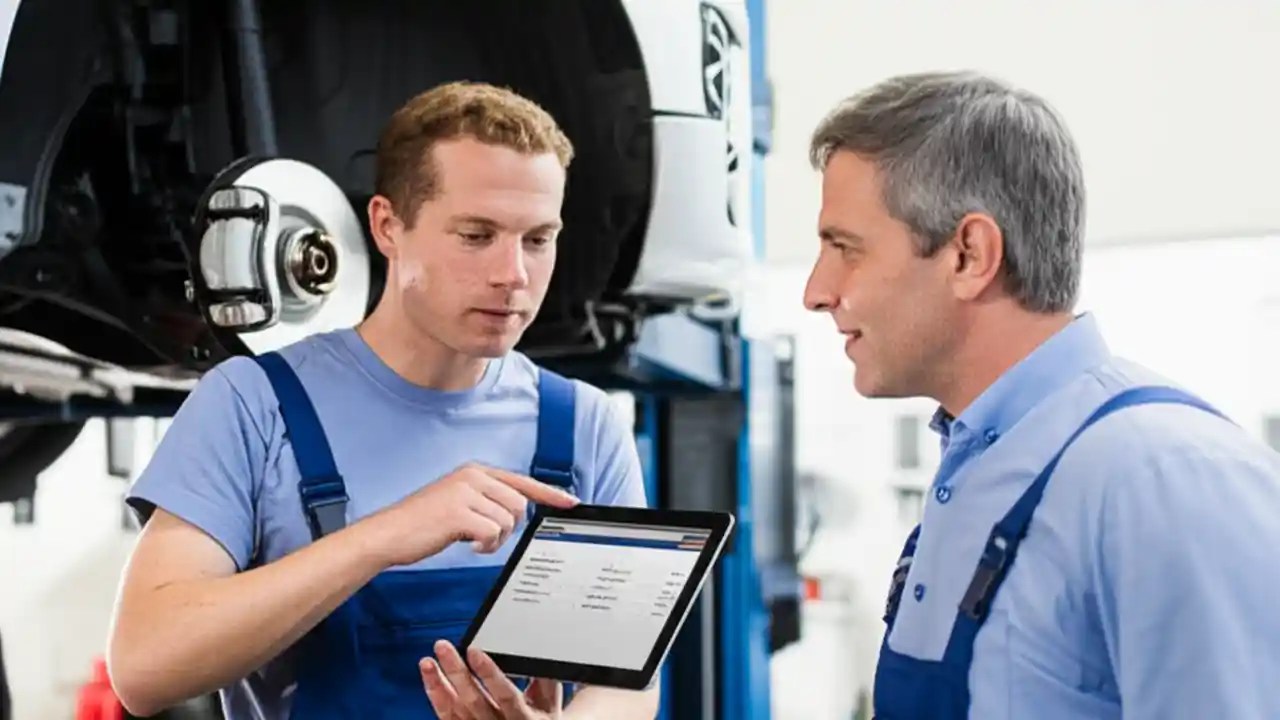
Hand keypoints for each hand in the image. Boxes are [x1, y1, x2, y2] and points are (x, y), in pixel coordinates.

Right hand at [364, 463, 577, 566]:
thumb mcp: (457, 502)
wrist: (389, 534)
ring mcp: (465, 492)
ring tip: (472, 541)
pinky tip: (468, 546)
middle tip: (486, 537)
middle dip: (510, 527)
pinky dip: (486, 546)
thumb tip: (516, 512)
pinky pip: (493, 533)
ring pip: (509, 520)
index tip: (571, 503)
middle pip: (520, 504)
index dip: (549, 493)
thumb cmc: (423, 524)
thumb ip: (485, 501)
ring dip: (496, 539)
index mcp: (474, 472)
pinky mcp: (459, 512)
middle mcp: (472, 476)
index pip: (521, 481)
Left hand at [420, 641, 562, 718]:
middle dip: (457, 672)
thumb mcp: (550, 702)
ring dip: (439, 684)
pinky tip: (431, 677)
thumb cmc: (540, 717)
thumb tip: (535, 649)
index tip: (473, 650)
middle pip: (474, 701)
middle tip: (443, 646)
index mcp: (525, 718)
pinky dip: (437, 696)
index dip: (489, 673)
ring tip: (427, 661)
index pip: (505, 695)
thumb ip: (545, 679)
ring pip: (455, 711)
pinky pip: (447, 717)